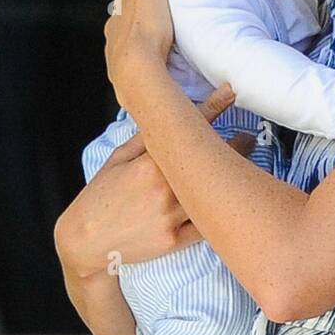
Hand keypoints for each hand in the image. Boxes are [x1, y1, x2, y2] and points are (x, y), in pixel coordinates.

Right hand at [55, 83, 253, 277]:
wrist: (86, 239)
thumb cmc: (101, 194)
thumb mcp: (118, 158)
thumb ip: (145, 138)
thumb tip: (168, 116)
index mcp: (148, 164)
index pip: (185, 131)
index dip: (212, 108)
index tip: (230, 93)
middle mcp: (163, 189)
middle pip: (209, 162)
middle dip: (235, 146)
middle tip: (249, 137)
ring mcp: (171, 217)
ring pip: (212, 193)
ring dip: (230, 178)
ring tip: (242, 169)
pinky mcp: (175, 241)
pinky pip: (206, 224)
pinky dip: (219, 211)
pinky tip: (229, 201)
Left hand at [104, 0, 174, 113]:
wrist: (140, 73)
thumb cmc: (147, 29)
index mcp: (118, 17)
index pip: (130, 4)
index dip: (144, 0)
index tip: (160, 0)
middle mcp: (114, 39)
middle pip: (130, 29)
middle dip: (146, 26)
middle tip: (168, 26)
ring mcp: (119, 63)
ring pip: (135, 52)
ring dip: (150, 50)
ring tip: (170, 51)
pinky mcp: (130, 84)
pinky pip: (143, 74)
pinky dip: (153, 71)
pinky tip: (166, 74)